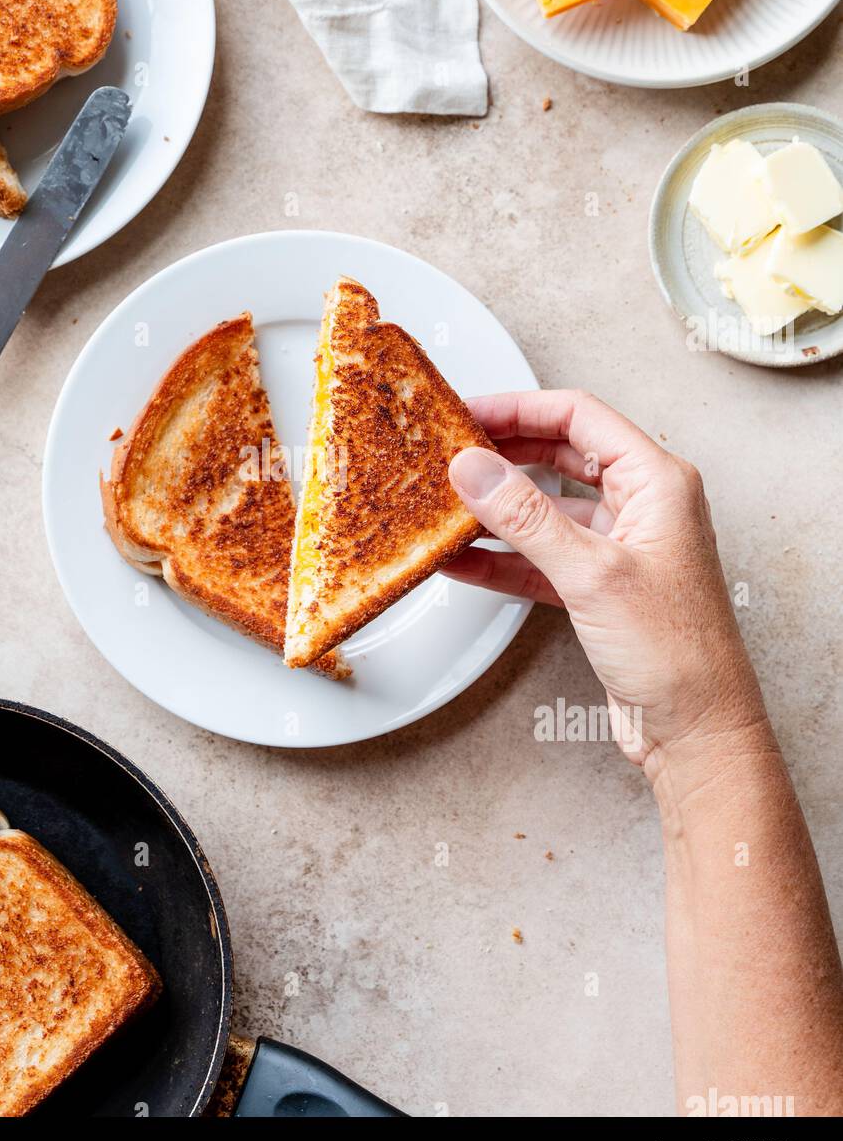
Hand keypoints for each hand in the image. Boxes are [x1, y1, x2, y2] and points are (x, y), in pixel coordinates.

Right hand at [444, 390, 770, 767]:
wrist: (696, 731)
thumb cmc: (678, 654)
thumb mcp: (592, 574)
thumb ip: (526, 518)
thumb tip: (475, 469)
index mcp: (658, 483)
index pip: (579, 418)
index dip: (518, 409)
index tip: (467, 413)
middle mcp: (642, 507)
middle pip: (560, 455)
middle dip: (503, 452)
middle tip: (449, 451)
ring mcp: (618, 547)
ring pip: (545, 508)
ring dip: (496, 508)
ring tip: (445, 501)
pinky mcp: (598, 587)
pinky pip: (539, 557)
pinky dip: (500, 558)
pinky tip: (460, 558)